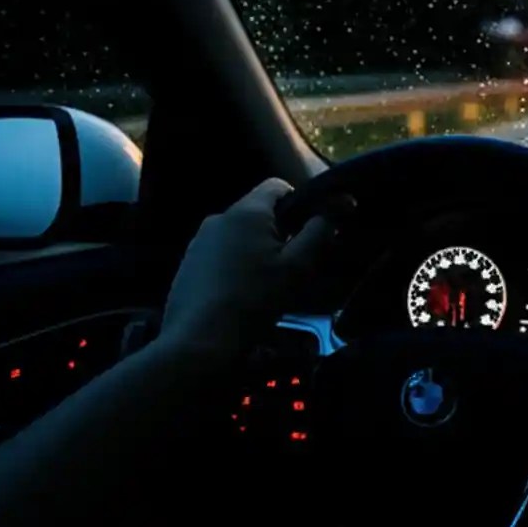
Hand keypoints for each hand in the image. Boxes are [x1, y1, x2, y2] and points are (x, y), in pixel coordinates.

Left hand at [160, 178, 331, 363]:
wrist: (200, 340)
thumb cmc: (254, 299)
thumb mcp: (297, 268)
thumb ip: (320, 232)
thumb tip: (339, 206)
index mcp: (246, 212)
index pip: (277, 186)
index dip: (300, 201)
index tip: (309, 230)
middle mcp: (218, 218)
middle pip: (258, 212)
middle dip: (278, 232)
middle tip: (292, 265)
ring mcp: (198, 242)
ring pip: (238, 235)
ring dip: (255, 250)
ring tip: (265, 285)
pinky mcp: (187, 264)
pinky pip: (220, 254)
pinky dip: (234, 266)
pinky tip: (240, 295)